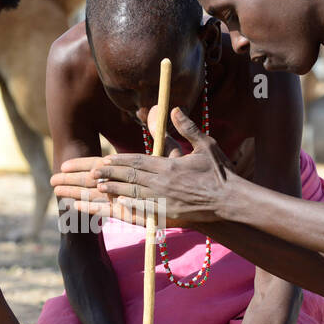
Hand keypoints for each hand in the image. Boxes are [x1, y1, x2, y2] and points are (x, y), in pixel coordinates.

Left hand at [93, 108, 239, 225]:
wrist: (231, 202)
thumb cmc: (220, 173)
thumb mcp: (205, 145)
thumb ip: (187, 128)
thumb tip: (173, 109)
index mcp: (169, 166)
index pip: (137, 161)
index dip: (119, 161)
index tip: (105, 159)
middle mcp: (163, 183)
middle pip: (130, 177)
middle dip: (110, 174)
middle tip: (92, 173)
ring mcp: (164, 200)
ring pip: (133, 194)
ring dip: (115, 190)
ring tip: (99, 188)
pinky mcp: (169, 214)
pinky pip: (144, 210)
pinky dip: (130, 206)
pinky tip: (119, 204)